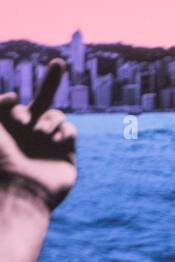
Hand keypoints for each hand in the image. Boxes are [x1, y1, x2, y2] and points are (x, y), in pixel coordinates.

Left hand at [0, 59, 76, 207]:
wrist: (18, 189)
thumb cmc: (0, 159)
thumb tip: (16, 97)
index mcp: (11, 131)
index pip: (17, 105)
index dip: (13, 105)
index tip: (11, 111)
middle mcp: (31, 136)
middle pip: (44, 100)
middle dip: (52, 78)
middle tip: (59, 63)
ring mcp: (50, 146)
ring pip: (56, 115)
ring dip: (47, 119)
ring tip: (38, 134)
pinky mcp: (67, 157)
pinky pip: (70, 131)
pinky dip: (62, 132)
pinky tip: (53, 142)